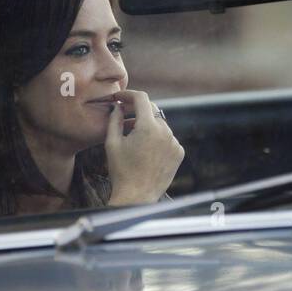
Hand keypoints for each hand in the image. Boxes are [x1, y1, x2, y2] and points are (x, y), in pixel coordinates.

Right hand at [104, 90, 183, 205]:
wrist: (137, 196)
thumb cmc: (121, 170)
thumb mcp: (112, 142)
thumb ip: (115, 119)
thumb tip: (118, 106)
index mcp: (148, 127)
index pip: (142, 99)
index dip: (129, 94)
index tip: (119, 97)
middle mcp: (166, 132)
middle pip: (152, 111)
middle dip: (136, 110)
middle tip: (122, 113)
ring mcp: (174, 143)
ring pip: (160, 124)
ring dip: (147, 125)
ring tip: (131, 135)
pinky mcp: (179, 153)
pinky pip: (167, 138)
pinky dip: (157, 138)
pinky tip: (145, 149)